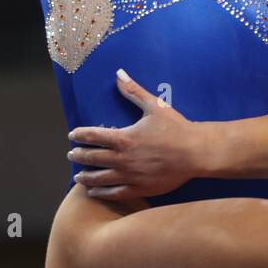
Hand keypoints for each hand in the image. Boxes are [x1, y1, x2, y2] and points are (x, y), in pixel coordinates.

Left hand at [67, 69, 205, 200]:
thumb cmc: (176, 128)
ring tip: (78, 176)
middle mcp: (124, 159)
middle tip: (71, 154)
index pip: (94, 136)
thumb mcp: (154, 105)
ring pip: (100, 178)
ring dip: (86, 176)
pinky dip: (102, 192)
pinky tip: (94, 191)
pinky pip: (115, 193)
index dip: (80, 135)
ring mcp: (131, 176)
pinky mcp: (140, 189)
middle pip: (93, 158)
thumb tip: (118, 73)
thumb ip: (133, 91)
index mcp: (125, 138)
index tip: (73, 135)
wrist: (196, 153)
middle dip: (79, 155)